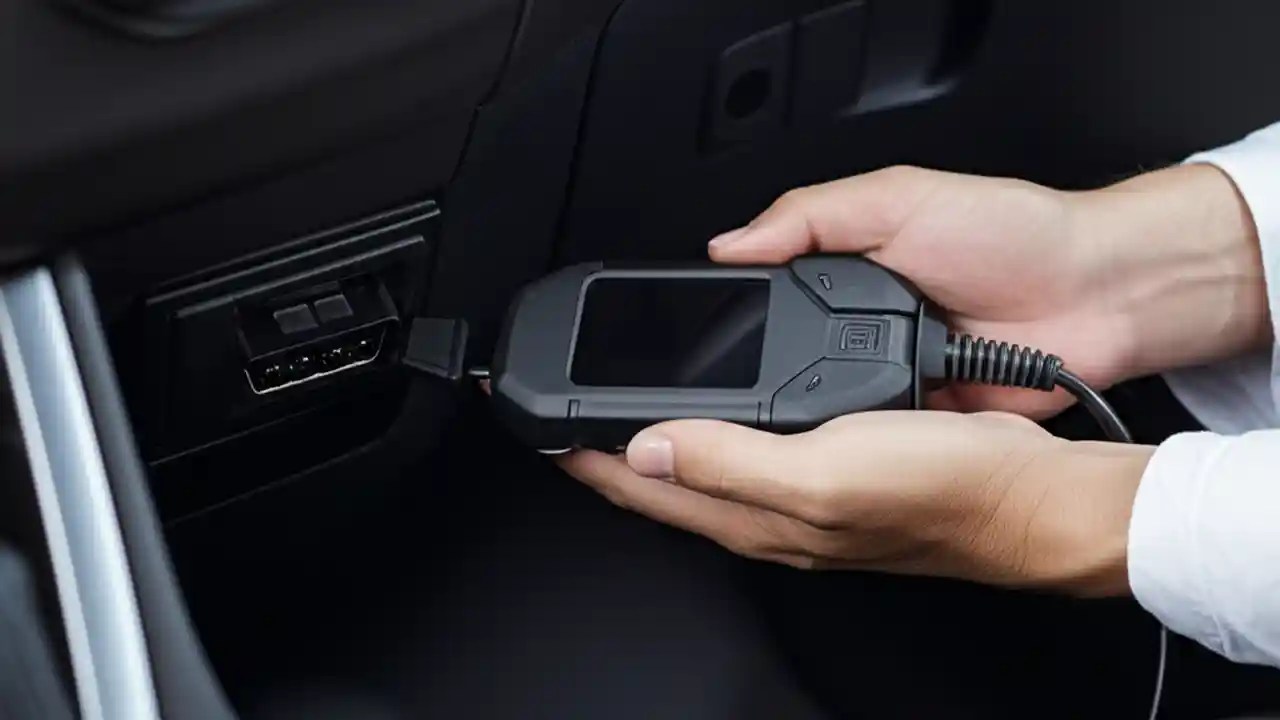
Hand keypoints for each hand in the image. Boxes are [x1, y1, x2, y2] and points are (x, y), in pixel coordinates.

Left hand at [561, 412, 1151, 595]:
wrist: (1027, 500)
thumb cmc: (941, 492)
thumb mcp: (826, 470)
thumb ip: (731, 461)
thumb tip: (651, 446)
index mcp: (755, 513)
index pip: (641, 484)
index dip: (583, 454)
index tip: (539, 424)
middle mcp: (768, 510)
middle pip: (661, 479)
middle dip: (604, 450)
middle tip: (563, 416)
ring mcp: (799, 495)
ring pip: (700, 464)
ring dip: (653, 438)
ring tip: (617, 410)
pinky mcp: (829, 472)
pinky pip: (747, 450)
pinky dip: (714, 426)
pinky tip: (718, 407)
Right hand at [707, 164, 1267, 416]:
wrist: (1098, 293)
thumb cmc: (1013, 234)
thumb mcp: (898, 198)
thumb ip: (811, 214)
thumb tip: (731, 243)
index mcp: (839, 274)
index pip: (759, 301)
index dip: (723, 321)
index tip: (688, 337)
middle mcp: (855, 332)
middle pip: (777, 365)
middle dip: (753, 381)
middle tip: (715, 394)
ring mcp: (885, 382)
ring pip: (819, 414)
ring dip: (806, 417)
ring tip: (776, 419)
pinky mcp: (920, 427)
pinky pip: (873, 444)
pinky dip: (860, 445)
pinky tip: (842, 442)